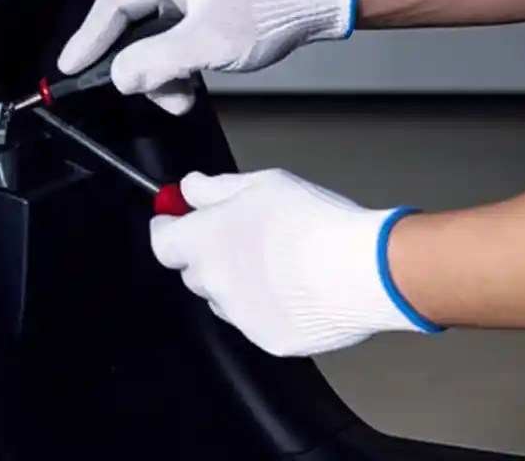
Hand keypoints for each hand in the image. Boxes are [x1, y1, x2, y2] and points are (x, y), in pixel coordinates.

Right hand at [58, 0, 357, 114]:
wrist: (312, 2)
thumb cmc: (268, 12)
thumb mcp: (206, 44)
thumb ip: (155, 61)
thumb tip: (120, 76)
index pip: (111, 6)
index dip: (86, 39)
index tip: (69, 67)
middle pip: (128, 26)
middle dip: (137, 67)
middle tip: (146, 94)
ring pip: (150, 41)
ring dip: (161, 74)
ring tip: (182, 96)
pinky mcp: (199, 10)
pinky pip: (170, 42)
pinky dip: (175, 68)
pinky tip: (190, 85)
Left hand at [151, 170, 441, 356]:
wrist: (363, 271)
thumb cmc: (314, 221)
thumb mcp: (262, 184)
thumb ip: (215, 188)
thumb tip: (187, 189)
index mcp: (205, 241)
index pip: (162, 243)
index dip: (169, 230)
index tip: (178, 220)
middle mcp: (213, 283)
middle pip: (193, 272)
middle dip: (209, 255)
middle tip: (243, 238)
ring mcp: (239, 316)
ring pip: (224, 298)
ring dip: (237, 283)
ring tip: (279, 264)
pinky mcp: (267, 340)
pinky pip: (255, 321)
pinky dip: (267, 306)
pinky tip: (298, 289)